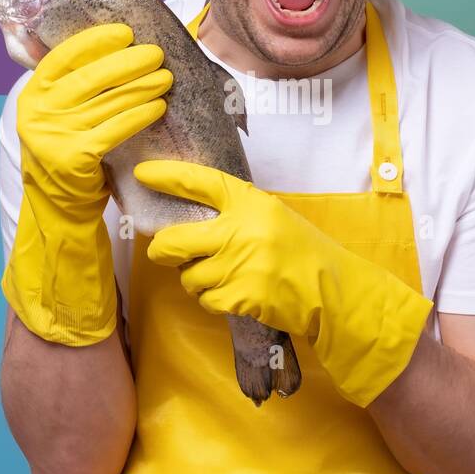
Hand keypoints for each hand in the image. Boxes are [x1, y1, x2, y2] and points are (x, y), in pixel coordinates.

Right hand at [3, 24, 171, 345]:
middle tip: (157, 53)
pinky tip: (158, 106)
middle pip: (89, 77)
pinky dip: (139, 115)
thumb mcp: (58, 116)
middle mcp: (36, 112)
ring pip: (107, 102)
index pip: (63, 57)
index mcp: (32, 94)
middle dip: (127, 62)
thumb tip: (113, 47)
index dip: (94, 41)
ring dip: (141, 86)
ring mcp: (52, 135)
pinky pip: (115, 129)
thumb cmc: (68, 153)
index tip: (124, 31)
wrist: (57, 207)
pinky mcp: (73, 158)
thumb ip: (72, 87)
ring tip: (165, 77)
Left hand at [133, 160, 433, 406]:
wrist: (331, 290)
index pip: (200, 181)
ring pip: (188, 276)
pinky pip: (205, 299)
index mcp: (250, 203)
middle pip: (174, 240)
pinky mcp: (239, 297)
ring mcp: (238, 266)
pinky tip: (233, 293)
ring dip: (195, 278)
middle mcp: (240, 231)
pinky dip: (212, 299)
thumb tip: (189, 219)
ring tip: (220, 274)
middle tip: (163, 250)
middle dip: (161, 249)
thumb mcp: (272, 216)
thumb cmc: (301, 250)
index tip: (143, 174)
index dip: (168, 176)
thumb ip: (235, 213)